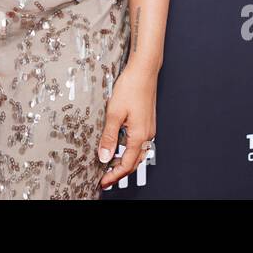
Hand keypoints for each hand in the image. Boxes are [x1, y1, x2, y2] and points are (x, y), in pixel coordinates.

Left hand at [96, 63, 157, 189]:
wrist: (144, 70)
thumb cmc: (131, 87)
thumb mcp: (114, 113)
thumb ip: (109, 137)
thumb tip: (105, 157)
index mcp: (140, 135)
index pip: (127, 164)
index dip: (114, 175)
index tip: (103, 182)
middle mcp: (147, 134)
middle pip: (134, 162)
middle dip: (120, 172)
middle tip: (105, 178)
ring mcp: (148, 128)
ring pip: (137, 153)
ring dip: (125, 162)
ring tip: (110, 166)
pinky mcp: (146, 122)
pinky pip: (139, 143)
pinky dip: (129, 151)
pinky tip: (119, 148)